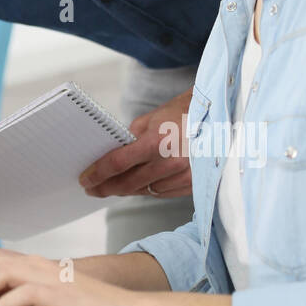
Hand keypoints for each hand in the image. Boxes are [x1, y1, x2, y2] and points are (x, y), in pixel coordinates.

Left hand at [78, 87, 193, 198]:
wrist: (220, 116)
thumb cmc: (184, 112)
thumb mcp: (153, 119)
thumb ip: (132, 139)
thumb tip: (113, 155)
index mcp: (157, 142)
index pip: (119, 163)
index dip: (98, 174)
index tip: (85, 180)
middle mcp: (171, 163)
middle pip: (129, 183)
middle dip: (107, 187)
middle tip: (93, 188)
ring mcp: (184, 177)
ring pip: (145, 191)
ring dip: (127, 190)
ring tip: (113, 186)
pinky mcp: (193, 185)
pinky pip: (162, 193)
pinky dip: (148, 190)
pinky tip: (138, 185)